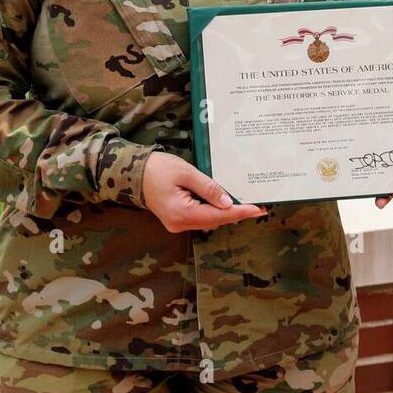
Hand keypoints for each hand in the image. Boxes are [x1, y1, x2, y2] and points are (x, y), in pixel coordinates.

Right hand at [143, 152, 267, 232]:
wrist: (134, 173)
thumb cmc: (159, 168)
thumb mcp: (187, 173)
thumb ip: (208, 188)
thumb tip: (227, 203)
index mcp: (182, 213)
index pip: (218, 215)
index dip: (240, 212)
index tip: (258, 210)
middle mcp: (180, 224)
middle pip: (215, 220)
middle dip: (236, 214)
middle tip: (258, 206)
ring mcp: (177, 224)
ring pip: (208, 221)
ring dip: (226, 214)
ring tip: (247, 205)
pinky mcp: (177, 219)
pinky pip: (200, 218)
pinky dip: (214, 212)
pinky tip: (226, 204)